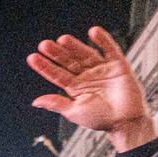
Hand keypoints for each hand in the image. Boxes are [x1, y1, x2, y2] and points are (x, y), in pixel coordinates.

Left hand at [28, 26, 155, 152]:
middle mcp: (87, 76)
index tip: (33, 58)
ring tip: (62, 39)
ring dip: (75, 46)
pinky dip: (103, 40)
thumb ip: (56, 104)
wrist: (124, 122)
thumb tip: (36, 101)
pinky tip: (93, 32)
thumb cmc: (100, 119)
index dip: (45, 67)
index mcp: (75, 87)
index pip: (57, 74)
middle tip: (44, 45)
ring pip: (86, 54)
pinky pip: (110, 50)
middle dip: (57, 54)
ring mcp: (101, 70)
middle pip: (69, 62)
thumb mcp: (74, 112)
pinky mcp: (118, 65)